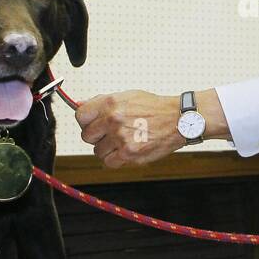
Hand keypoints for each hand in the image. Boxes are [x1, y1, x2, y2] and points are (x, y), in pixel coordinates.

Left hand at [76, 89, 228, 167]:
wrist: (178, 120)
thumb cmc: (155, 108)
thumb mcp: (127, 96)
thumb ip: (102, 101)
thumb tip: (80, 104)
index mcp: (111, 103)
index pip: (80, 115)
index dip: (85, 121)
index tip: (92, 124)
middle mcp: (113, 120)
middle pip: (87, 136)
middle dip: (97, 136)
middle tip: (110, 133)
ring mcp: (121, 138)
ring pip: (98, 151)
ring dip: (107, 149)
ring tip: (123, 141)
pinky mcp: (129, 154)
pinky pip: (109, 162)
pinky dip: (116, 159)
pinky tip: (126, 150)